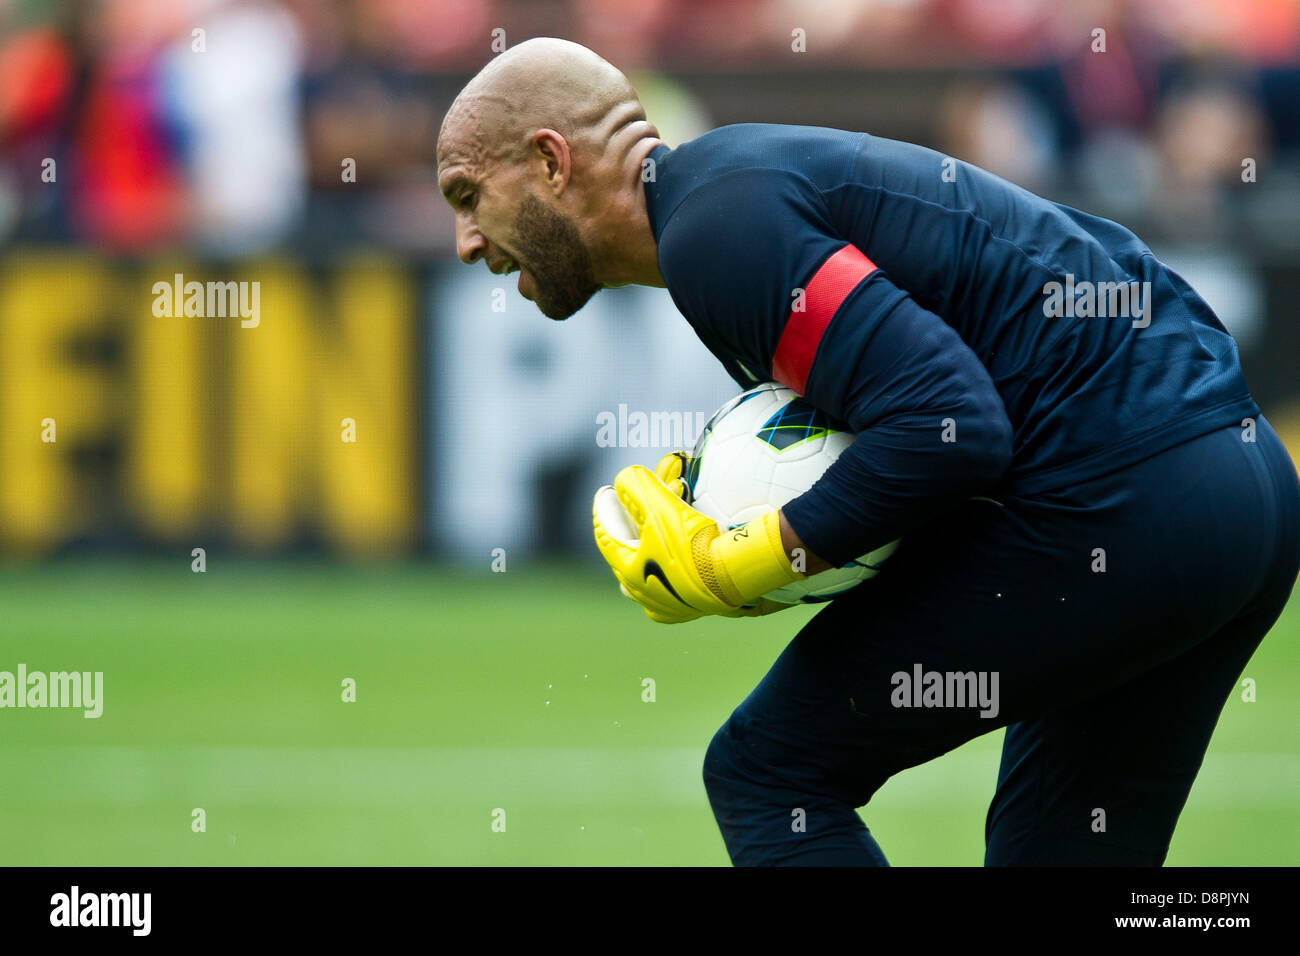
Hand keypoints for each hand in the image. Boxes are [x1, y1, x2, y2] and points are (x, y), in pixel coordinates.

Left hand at [592, 464, 803, 623]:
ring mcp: (668, 606)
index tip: (605, 492)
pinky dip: (669, 579)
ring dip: (643, 560)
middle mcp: (644, 594)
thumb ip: (637, 488)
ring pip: (644, 582)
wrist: (734, 576)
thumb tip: (623, 480)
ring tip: (644, 548)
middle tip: (626, 517)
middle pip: (624, 560)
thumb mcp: (661, 506)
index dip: (604, 512)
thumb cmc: (694, 543)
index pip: (606, 537)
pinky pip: (672, 595)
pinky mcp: (692, 612)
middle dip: (625, 536)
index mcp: (630, 571)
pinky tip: (672, 573)